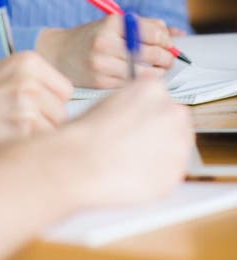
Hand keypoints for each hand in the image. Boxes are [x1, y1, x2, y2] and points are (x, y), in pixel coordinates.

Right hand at [0, 51, 72, 157]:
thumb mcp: (6, 73)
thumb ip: (37, 81)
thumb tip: (67, 104)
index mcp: (29, 60)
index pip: (64, 90)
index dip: (50, 104)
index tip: (31, 110)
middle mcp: (31, 79)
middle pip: (62, 112)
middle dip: (46, 122)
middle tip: (17, 123)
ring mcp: (28, 104)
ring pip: (55, 130)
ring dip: (38, 136)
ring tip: (11, 131)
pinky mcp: (24, 129)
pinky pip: (43, 144)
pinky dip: (30, 148)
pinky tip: (9, 141)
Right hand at [35, 15, 174, 88]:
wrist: (60, 54)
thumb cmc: (93, 38)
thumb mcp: (115, 25)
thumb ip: (147, 26)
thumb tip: (179, 35)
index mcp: (113, 23)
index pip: (152, 31)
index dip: (166, 39)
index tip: (168, 43)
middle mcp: (107, 42)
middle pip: (152, 52)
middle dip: (166, 57)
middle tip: (168, 59)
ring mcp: (103, 64)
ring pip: (146, 72)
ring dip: (157, 73)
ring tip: (157, 70)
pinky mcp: (101, 82)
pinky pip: (133, 85)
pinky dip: (142, 83)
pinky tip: (141, 79)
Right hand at [65, 79, 192, 206]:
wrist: (83, 162)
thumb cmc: (88, 133)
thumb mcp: (109, 100)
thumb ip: (132, 97)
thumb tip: (139, 104)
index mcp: (154, 89)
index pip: (163, 97)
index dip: (150, 111)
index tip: (141, 121)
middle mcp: (171, 112)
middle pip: (177, 119)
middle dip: (162, 129)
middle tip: (139, 142)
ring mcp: (177, 143)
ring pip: (179, 145)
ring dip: (164, 150)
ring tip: (136, 159)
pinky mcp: (176, 172)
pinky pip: (175, 171)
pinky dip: (161, 173)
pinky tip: (139, 172)